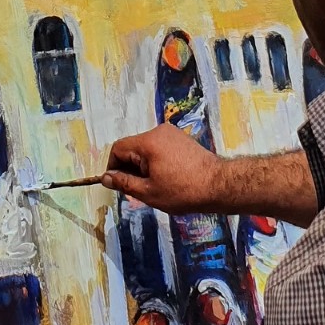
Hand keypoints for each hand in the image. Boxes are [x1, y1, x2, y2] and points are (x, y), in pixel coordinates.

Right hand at [103, 123, 223, 213]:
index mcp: (148, 142)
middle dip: (130, 168)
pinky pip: (159, 148)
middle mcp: (159, 132)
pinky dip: (156, 161)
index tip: (117, 184)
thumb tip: (105, 178)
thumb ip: (124, 183)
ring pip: (146, 149)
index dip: (113, 167)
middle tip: (138, 190)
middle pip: (132, 147)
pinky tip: (166, 178)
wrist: (218, 185)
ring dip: (143, 166)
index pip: (118, 148)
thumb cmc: (183, 191)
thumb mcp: (148, 192)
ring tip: (155, 186)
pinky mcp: (181, 139)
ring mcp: (172, 134)